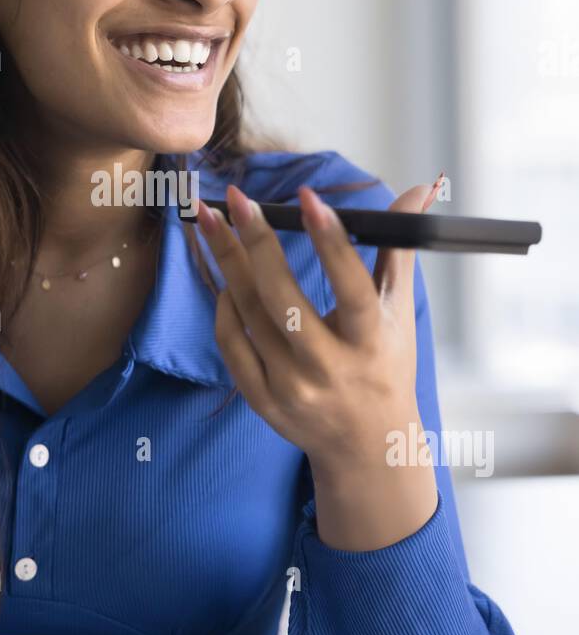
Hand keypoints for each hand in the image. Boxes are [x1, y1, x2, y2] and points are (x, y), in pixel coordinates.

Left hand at [195, 178, 441, 480]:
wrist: (367, 445)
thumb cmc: (385, 365)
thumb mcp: (399, 312)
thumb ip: (400, 249)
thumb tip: (421, 190)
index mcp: (371, 342)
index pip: (351, 288)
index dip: (331, 242)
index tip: (308, 196)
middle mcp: (330, 369)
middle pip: (283, 299)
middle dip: (256, 242)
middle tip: (236, 198)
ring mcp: (291, 389)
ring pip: (249, 316)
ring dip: (229, 264)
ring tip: (214, 223)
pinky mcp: (262, 402)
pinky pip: (231, 346)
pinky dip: (224, 309)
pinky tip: (224, 280)